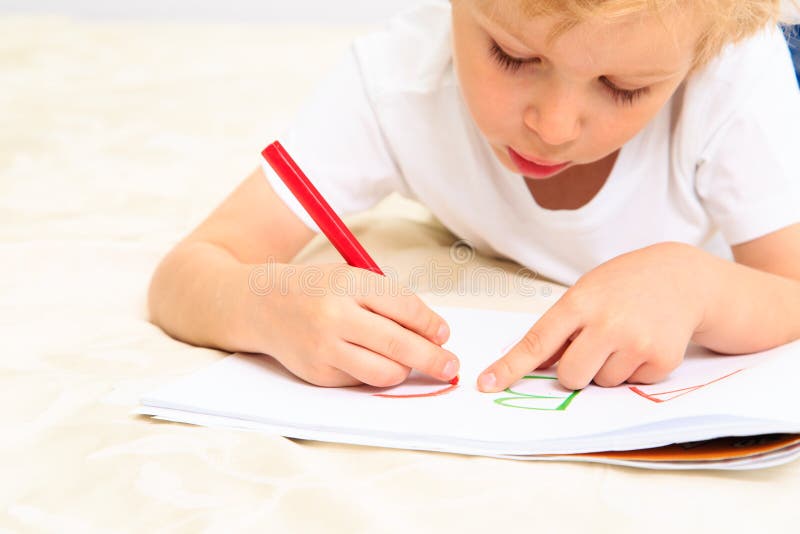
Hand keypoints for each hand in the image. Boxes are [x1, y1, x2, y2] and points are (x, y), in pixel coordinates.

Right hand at [249, 263, 458, 386]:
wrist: (259, 305)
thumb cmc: (316, 288)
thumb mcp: (350, 277)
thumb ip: (387, 300)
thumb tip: (432, 333)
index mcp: (348, 284)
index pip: (404, 307)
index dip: (431, 325)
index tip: (444, 334)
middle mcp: (335, 317)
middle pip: (399, 345)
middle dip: (434, 358)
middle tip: (450, 364)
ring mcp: (324, 349)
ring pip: (385, 372)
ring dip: (405, 369)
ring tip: (409, 361)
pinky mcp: (318, 374)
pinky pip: (362, 381)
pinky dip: (374, 373)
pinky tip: (370, 359)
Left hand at [478, 242, 709, 391]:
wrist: (683, 278)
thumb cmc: (624, 285)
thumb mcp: (587, 292)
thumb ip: (561, 327)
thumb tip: (536, 366)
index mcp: (580, 302)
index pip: (537, 341)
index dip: (510, 367)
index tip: (487, 384)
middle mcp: (608, 324)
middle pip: (569, 377)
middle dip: (574, 371)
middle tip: (593, 345)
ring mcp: (637, 343)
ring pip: (601, 384)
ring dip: (607, 368)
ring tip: (625, 336)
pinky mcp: (662, 361)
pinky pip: (631, 385)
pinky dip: (633, 370)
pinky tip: (645, 342)